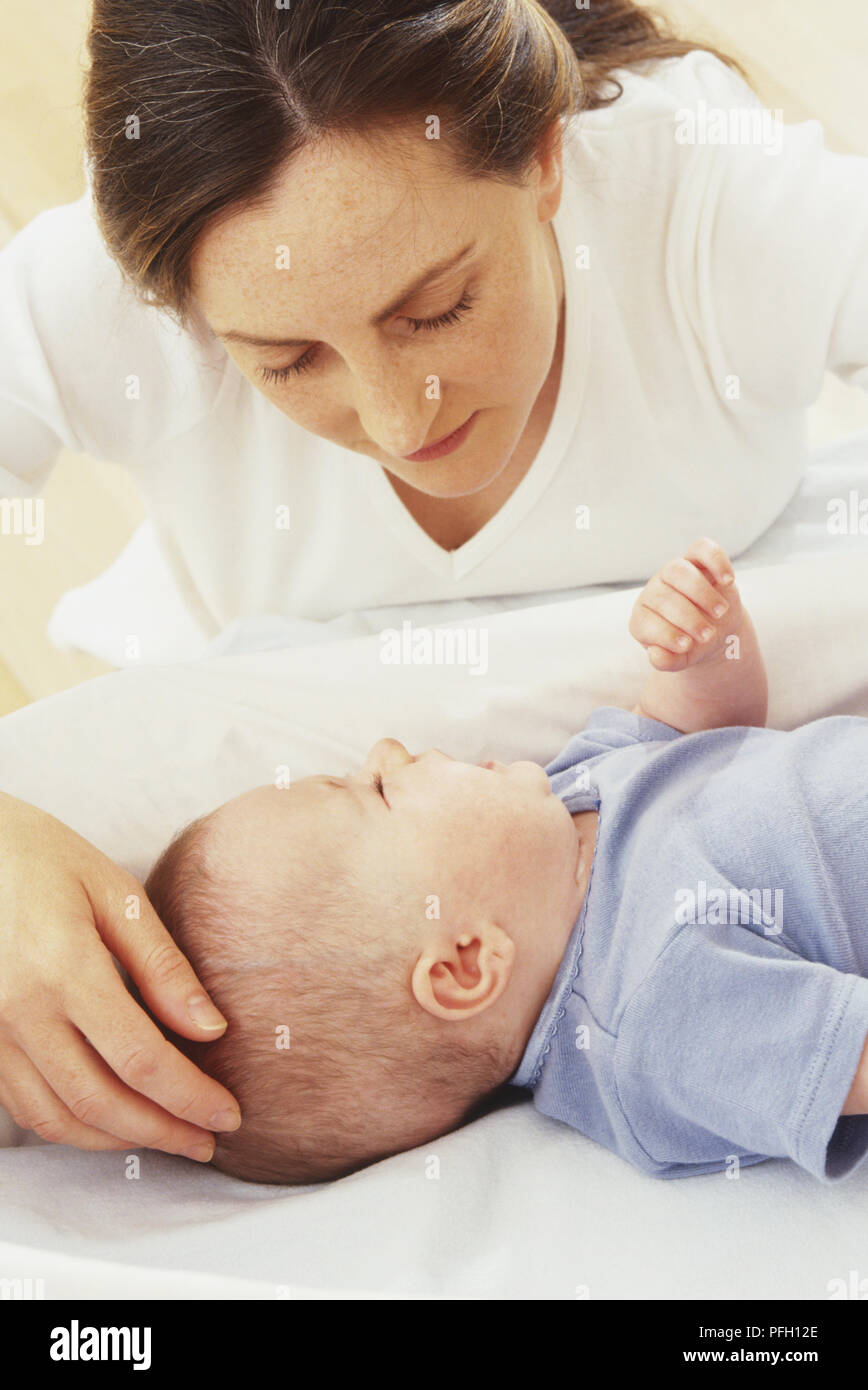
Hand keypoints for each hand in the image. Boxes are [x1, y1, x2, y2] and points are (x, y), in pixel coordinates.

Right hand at [0, 792, 240, 1159]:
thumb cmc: (43, 856)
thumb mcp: (115, 893)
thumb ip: (163, 967)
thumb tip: (213, 1030)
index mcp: (63, 969)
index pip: (141, 1059)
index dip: (190, 1097)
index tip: (229, 1115)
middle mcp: (18, 1011)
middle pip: (101, 1101)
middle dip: (162, 1132)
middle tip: (207, 1143)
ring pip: (57, 1117)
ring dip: (117, 1140)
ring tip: (167, 1136)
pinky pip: (25, 1105)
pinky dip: (72, 1125)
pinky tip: (112, 1118)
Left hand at [629, 537, 740, 671]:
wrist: (715, 630)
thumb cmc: (694, 645)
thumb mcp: (681, 659)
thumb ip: (667, 661)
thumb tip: (656, 655)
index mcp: (642, 618)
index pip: (646, 622)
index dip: (665, 634)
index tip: (687, 646)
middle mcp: (653, 592)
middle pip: (664, 597)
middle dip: (688, 618)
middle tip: (708, 635)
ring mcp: (673, 573)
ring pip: (678, 570)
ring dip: (701, 592)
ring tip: (720, 612)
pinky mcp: (696, 559)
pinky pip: (702, 548)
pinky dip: (716, 561)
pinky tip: (728, 580)